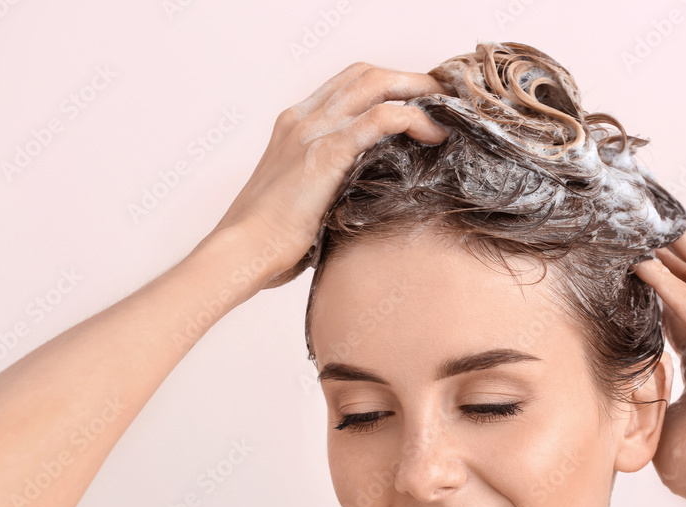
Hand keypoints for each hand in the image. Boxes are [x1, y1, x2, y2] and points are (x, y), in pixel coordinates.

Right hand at [210, 62, 450, 289]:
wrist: (240, 251)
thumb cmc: (267, 240)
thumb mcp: (301, 201)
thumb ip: (329, 188)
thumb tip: (364, 203)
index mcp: (294, 126)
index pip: (346, 84)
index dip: (386, 85)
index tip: (416, 103)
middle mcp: (303, 119)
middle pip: (365, 74)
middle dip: (409, 80)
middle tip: (440, 100)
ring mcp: (313, 132)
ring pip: (375, 84)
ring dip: (417, 91)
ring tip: (445, 112)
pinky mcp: (326, 153)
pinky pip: (381, 118)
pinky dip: (414, 118)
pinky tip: (433, 135)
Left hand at [632, 229, 685, 506]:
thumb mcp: (657, 417)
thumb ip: (642, 394)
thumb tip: (611, 391)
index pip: (680, 303)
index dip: (659, 276)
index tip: (632, 253)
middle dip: (673, 248)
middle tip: (642, 221)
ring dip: (675, 249)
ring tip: (646, 223)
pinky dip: (667, 283)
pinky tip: (643, 264)